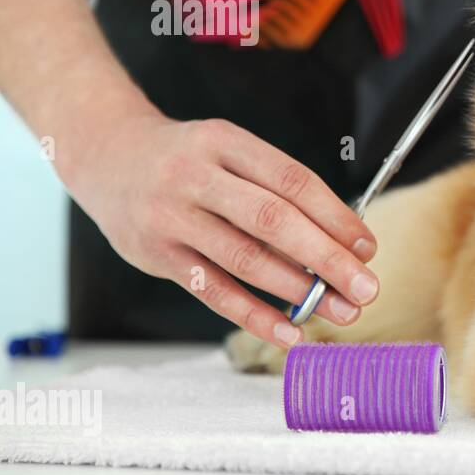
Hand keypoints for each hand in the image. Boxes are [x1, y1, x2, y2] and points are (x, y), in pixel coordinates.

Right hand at [64, 113, 379, 347]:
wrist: (106, 156)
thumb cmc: (188, 160)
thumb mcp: (229, 153)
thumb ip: (275, 191)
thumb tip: (340, 244)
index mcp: (226, 142)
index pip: (293, 181)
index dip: (336, 216)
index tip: (367, 247)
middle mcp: (196, 177)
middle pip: (273, 221)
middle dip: (327, 259)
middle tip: (366, 288)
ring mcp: (172, 217)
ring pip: (244, 259)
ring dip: (298, 291)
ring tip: (339, 311)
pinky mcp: (156, 255)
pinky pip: (212, 291)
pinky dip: (255, 316)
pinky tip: (289, 332)